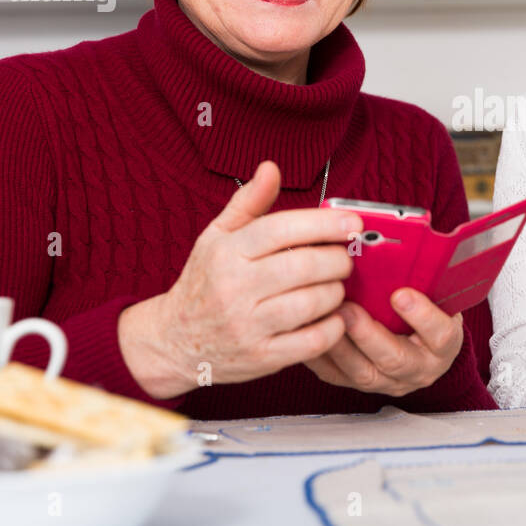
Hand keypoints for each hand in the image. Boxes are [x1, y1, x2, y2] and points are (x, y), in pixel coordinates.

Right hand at [119, 160, 361, 397]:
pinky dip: (333, 327)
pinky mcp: (261, 358)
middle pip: (305, 266)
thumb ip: (248, 203)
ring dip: (336, 292)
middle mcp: (235, 288)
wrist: (173, 341)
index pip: (282, 229)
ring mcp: (248, 326)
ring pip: (313, 302)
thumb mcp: (217, 237)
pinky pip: (312, 341)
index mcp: (227, 252)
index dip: (324, 223)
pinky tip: (333, 316)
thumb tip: (271, 168)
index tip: (352, 222)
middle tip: (344, 258)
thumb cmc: (204, 283)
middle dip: (338, 259)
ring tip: (335, 285)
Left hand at [303, 289, 463, 396]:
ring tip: (323, 319)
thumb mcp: (435, 294)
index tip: (402, 294)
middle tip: (348, 308)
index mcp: (443, 344)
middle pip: (396, 359)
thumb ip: (423, 280)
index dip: (422, 316)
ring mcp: (389, 381)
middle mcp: (419, 368)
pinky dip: (320, 355)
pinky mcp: (360, 384)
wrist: (419, 343)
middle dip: (368, 334)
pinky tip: (308, 333)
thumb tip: (400, 249)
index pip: (440, 335)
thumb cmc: (426, 308)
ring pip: (363, 373)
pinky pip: (337, 376)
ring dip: (340, 346)